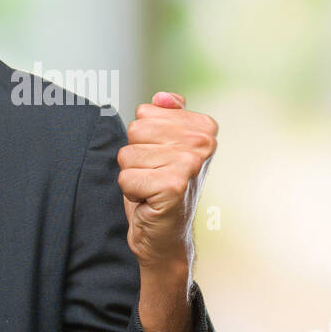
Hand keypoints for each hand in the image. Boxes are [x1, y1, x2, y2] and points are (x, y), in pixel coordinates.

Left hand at [117, 91, 216, 270]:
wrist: (165, 234)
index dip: (144, 137)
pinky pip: (126, 177)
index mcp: (203, 127)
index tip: (162, 157)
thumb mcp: (164, 145)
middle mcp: (201, 143)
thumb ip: (165, 115)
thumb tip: (162, 97)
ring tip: (152, 187)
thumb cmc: (163, 188)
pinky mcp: (173, 186)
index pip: (145, 112)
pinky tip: (149, 199)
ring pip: (127, 154)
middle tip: (155, 174)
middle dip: (135, 155)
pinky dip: (131, 192)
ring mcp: (189, 164)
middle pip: (135, 130)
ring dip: (133, 174)